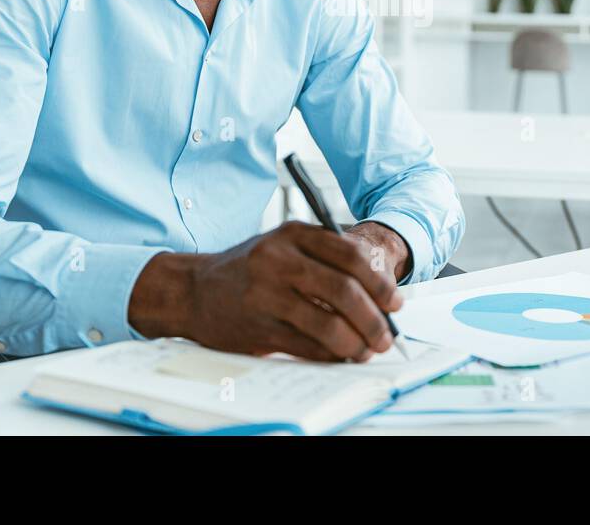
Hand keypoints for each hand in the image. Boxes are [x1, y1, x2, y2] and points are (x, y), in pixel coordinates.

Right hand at [128, 221, 402, 361]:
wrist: (193, 289)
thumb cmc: (248, 269)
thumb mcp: (282, 246)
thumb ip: (324, 259)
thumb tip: (376, 294)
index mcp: (292, 234)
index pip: (349, 255)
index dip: (379, 282)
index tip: (395, 302)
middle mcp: (279, 260)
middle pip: (343, 290)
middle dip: (374, 318)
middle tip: (387, 334)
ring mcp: (266, 294)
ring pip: (327, 323)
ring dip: (355, 342)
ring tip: (366, 350)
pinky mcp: (258, 326)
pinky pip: (306, 345)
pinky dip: (330, 354)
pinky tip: (340, 355)